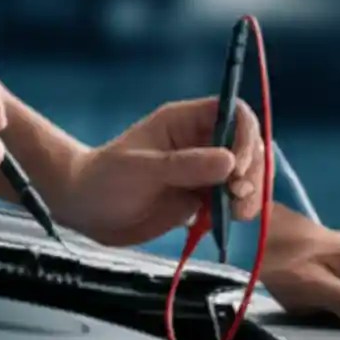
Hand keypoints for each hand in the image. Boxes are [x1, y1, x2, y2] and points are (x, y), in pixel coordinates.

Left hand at [57, 97, 265, 245]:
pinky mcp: (201, 199)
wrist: (85, 210)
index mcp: (185, 122)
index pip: (234, 114)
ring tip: (236, 215)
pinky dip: (236, 212)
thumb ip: (185, 166)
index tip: (238, 167)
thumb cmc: (104, 179)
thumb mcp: (142, 170)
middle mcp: (200, 143)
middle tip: (239, 197)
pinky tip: (222, 225)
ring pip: (246, 176)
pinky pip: (232, 201)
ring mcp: (203, 172)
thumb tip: (230, 162)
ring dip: (250, 195)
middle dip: (253, 171)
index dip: (246, 136)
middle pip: (248, 147)